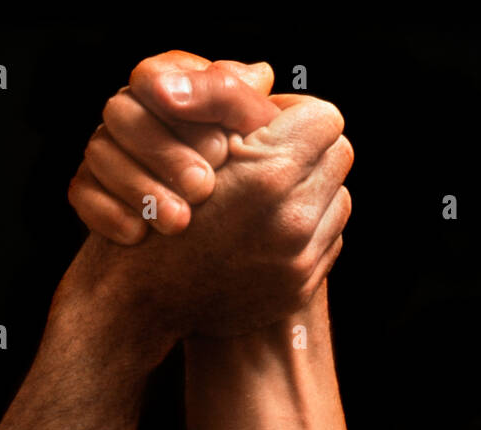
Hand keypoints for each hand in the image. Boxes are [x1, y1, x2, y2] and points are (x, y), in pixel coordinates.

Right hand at [70, 51, 278, 242]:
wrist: (235, 225)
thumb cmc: (251, 166)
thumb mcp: (254, 129)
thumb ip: (234, 97)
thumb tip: (218, 78)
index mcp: (171, 83)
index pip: (152, 76)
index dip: (178, 104)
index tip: (216, 146)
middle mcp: (132, 110)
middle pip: (122, 113)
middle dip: (164, 153)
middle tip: (203, 188)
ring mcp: (107, 149)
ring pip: (100, 153)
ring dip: (141, 188)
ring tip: (179, 222)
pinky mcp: (90, 188)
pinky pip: (83, 193)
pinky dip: (109, 214)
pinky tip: (140, 234)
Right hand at [89, 94, 352, 338]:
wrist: (141, 300)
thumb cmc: (154, 213)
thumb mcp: (185, 148)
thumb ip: (233, 111)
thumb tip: (267, 78)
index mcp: (268, 177)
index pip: (323, 117)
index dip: (294, 113)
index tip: (268, 123)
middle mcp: (293, 222)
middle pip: (339, 155)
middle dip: (309, 149)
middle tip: (272, 154)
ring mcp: (300, 262)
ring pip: (339, 198)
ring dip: (311, 190)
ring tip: (270, 194)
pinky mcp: (300, 288)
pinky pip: (328, 240)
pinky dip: (306, 229)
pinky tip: (268, 229)